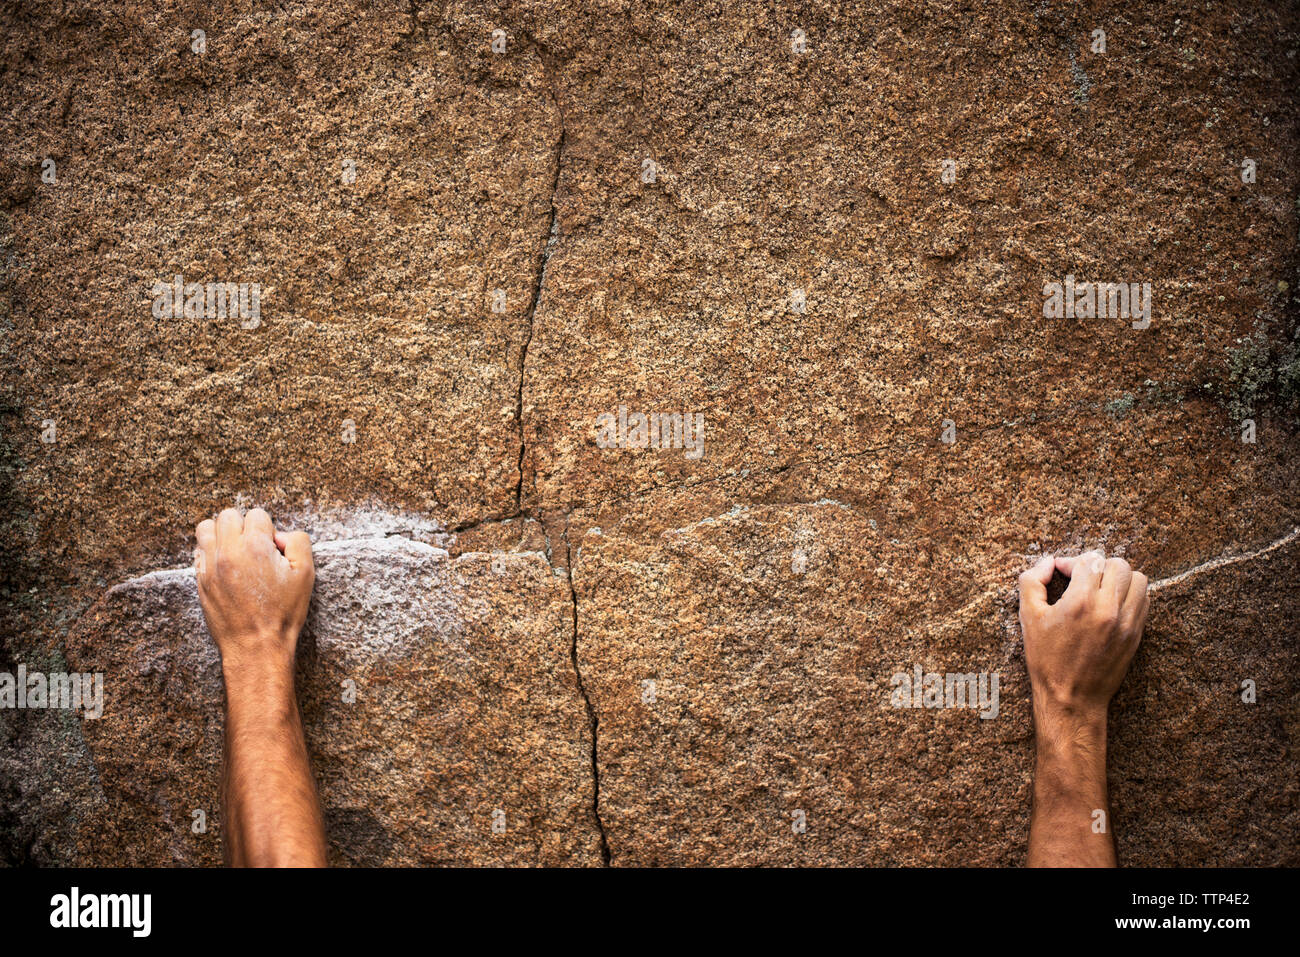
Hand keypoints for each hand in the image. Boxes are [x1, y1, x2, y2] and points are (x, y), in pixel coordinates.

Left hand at [194, 508, 314, 676]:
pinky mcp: (200, 579)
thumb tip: (280, 535)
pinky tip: (225, 564)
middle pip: (228, 516)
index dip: (268, 529)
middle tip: (254, 547)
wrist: (256, 646)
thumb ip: (298, 542)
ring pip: (207, 528)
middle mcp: (229, 551)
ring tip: (235, 550)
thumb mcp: (306, 574)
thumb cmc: (283, 612)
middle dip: (243, 526)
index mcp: (256, 547)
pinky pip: (198, 551)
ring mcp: (211, 565)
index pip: (257, 515)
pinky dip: (210, 551)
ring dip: (222, 533)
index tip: (272, 549)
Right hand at [1018, 551, 1148, 724]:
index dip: (1072, 561)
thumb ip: (1032, 581)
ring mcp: (1127, 622)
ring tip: (1100, 589)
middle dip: (1097, 565)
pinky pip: (1144, 599)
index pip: (1089, 560)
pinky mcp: (1136, 633)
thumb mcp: (1028, 617)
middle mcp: (1108, 609)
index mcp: (1080, 602)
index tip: (1062, 572)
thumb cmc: (1046, 658)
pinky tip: (1111, 603)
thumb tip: (1048, 562)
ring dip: (1118, 577)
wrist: (1072, 697)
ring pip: (1137, 578)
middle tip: (1082, 579)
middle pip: (1116, 564)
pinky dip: (1130, 594)